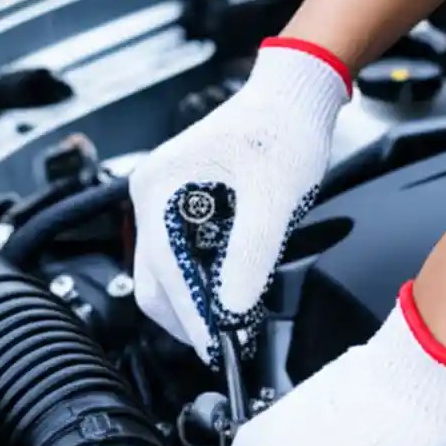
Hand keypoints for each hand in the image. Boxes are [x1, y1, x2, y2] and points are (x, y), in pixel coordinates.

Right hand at [129, 38, 350, 365]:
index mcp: (161, 188)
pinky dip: (204, 280)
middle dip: (189, 317)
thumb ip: (251, 255)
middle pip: (156, 280)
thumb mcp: (274, 198)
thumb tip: (234, 310)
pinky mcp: (183, 206)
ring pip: (167, 274)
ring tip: (235, 320)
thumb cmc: (282, 131)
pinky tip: (232, 289)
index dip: (194, 316)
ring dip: (197, 300)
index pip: (168, 272)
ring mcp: (164, 201)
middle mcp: (152, 195)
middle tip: (227, 342)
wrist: (293, 97)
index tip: (218, 349)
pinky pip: (183, 256)